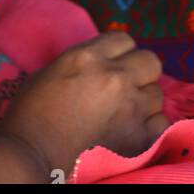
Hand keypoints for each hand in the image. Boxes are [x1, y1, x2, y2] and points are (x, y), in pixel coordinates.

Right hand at [0, 30, 168, 179]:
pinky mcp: (140, 138)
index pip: (124, 39)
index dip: (119, 52)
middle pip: (150, 61)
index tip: (112, 63)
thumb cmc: (32, 112)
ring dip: (143, 100)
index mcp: (89, 56)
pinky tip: (133, 130)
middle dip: (139, 71)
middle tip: (125, 85)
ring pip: (157, 93)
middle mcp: (115, 77)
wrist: (34, 155)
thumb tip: (103, 63)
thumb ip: (84, 60)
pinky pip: (161, 123)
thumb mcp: (53, 69)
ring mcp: (131, 108)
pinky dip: (150, 126)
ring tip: (126, 111)